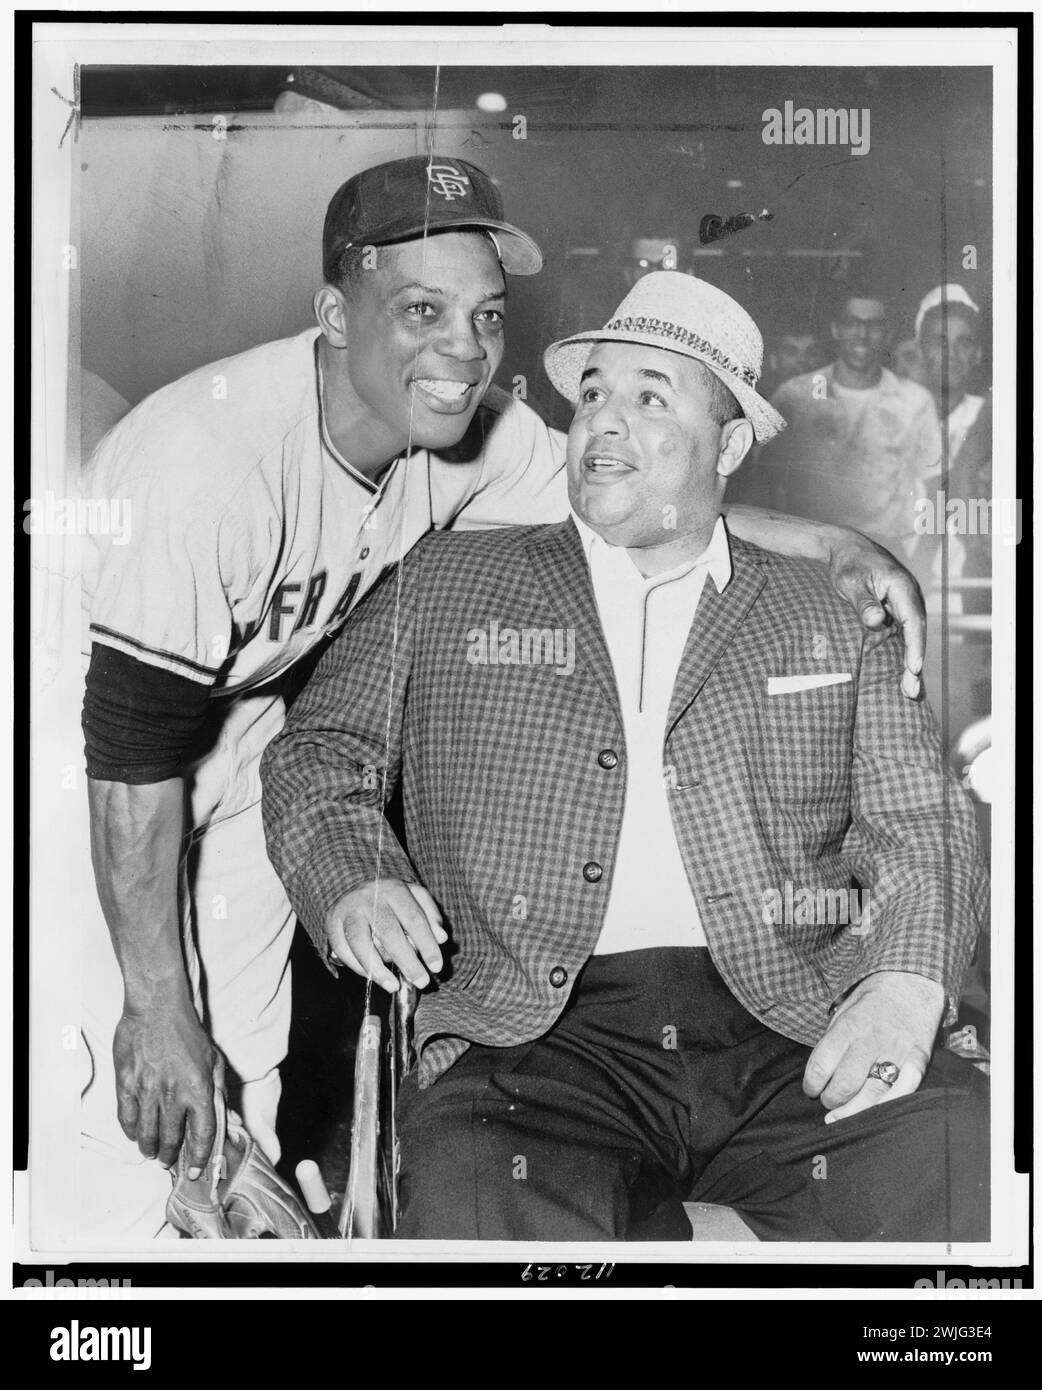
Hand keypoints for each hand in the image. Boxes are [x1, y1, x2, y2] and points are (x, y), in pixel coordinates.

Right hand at [113, 995, 220, 1177]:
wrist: (157, 1008)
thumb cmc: (188, 1033)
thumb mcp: (214, 1060)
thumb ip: (218, 1091)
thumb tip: (225, 1117)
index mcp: (198, 1090)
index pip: (201, 1135)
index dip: (200, 1157)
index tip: (196, 1170)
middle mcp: (172, 1096)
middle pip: (171, 1139)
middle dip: (171, 1156)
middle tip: (169, 1162)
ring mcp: (146, 1091)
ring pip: (147, 1133)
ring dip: (150, 1148)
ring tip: (153, 1153)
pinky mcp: (126, 1084)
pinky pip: (127, 1117)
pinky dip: (131, 1131)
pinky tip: (135, 1135)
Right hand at [326, 879, 447, 992]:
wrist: (354, 888)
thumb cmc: (390, 899)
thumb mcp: (414, 899)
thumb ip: (430, 916)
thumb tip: (441, 938)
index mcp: (394, 889)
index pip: (414, 919)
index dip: (427, 944)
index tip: (436, 966)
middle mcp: (369, 897)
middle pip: (389, 932)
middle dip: (407, 961)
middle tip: (421, 981)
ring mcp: (348, 910)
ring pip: (361, 942)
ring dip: (378, 968)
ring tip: (393, 986)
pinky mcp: (332, 923)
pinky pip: (343, 950)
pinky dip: (358, 967)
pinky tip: (374, 977)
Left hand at [803, 970, 944, 1123]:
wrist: (912, 982)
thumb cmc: (871, 1000)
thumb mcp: (844, 1009)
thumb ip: (832, 1040)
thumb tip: (819, 1074)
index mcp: (848, 1026)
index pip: (822, 1065)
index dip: (811, 1084)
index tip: (811, 1089)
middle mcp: (872, 1041)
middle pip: (845, 1085)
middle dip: (831, 1100)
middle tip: (828, 1100)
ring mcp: (897, 1052)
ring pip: (873, 1095)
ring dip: (853, 1111)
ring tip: (842, 1116)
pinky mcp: (918, 1061)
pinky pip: (904, 1092)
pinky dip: (887, 1106)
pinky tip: (874, 1112)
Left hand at [827, 529, 925, 698]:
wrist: (848, 549)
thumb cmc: (849, 564)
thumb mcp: (851, 582)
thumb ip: (863, 602)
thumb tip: (876, 621)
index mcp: (902, 587)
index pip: (913, 620)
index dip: (914, 646)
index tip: (914, 667)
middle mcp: (910, 596)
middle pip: (916, 633)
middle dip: (915, 663)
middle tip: (912, 690)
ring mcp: (905, 604)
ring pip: (912, 637)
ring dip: (912, 662)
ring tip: (910, 691)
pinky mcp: (898, 611)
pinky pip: (905, 634)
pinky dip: (905, 653)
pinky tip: (903, 673)